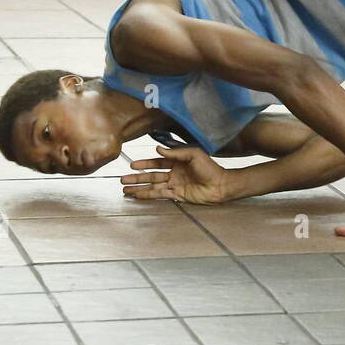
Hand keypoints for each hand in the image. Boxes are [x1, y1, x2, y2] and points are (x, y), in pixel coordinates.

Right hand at [121, 144, 237, 204]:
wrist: (221, 185)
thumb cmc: (210, 168)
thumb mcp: (194, 154)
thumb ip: (176, 152)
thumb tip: (158, 149)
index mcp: (177, 161)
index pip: (157, 161)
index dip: (145, 163)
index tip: (132, 164)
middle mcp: (173, 173)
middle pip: (151, 175)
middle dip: (137, 177)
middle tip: (123, 178)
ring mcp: (174, 184)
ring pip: (152, 185)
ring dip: (139, 187)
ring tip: (125, 188)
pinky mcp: (177, 195)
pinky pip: (159, 195)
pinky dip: (147, 195)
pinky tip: (137, 195)